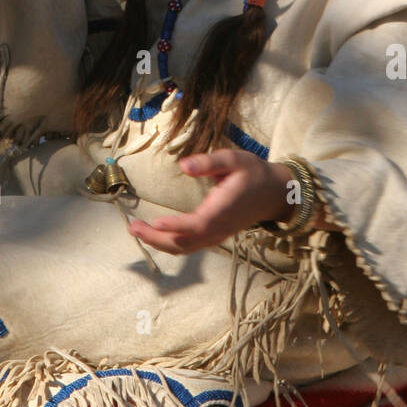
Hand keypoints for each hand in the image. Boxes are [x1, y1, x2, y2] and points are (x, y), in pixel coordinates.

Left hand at [127, 148, 295, 255]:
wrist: (274, 193)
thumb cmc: (253, 173)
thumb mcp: (235, 159)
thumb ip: (210, 162)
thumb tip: (184, 165)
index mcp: (223, 209)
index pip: (197, 224)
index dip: (175, 227)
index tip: (154, 222)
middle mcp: (219, 227)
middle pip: (185, 242)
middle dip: (157, 239)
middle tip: (132, 227)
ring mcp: (217, 235)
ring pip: (186, 248)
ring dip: (160, 243)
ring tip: (136, 231)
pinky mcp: (215, 235)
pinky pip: (190, 246)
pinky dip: (170, 244)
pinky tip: (155, 235)